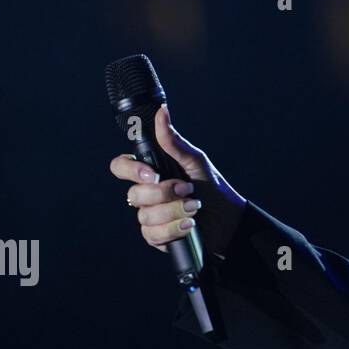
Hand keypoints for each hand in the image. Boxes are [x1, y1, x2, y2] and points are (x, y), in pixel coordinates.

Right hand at [108, 104, 245, 252]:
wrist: (228, 218)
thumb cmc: (211, 186)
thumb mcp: (195, 160)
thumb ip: (174, 141)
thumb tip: (162, 112)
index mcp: (150, 172)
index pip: (121, 167)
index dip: (131, 170)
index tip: (152, 174)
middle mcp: (145, 194)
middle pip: (133, 194)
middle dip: (165, 193)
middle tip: (188, 189)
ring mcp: (148, 215)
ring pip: (145, 215)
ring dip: (176, 210)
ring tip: (196, 207)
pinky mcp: (155, 236)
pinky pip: (153, 234)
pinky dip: (175, 228)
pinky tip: (190, 225)